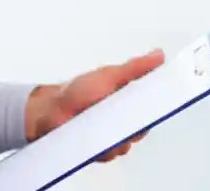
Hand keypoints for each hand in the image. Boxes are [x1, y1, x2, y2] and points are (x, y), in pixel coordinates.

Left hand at [27, 50, 165, 160]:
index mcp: (128, 99)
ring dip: (116, 137)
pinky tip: (94, 137)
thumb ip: (136, 68)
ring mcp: (111, 136)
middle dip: (134, 126)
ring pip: (126, 144)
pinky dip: (103, 148)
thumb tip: (159, 56)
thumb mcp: (109, 75)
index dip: (154, 108)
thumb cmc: (77, 91)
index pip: (151, 108)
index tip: (151, 106)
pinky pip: (111, 154)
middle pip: (141, 129)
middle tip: (120, 115)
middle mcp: (122, 119)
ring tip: (100, 124)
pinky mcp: (100, 151)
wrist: (50, 111)